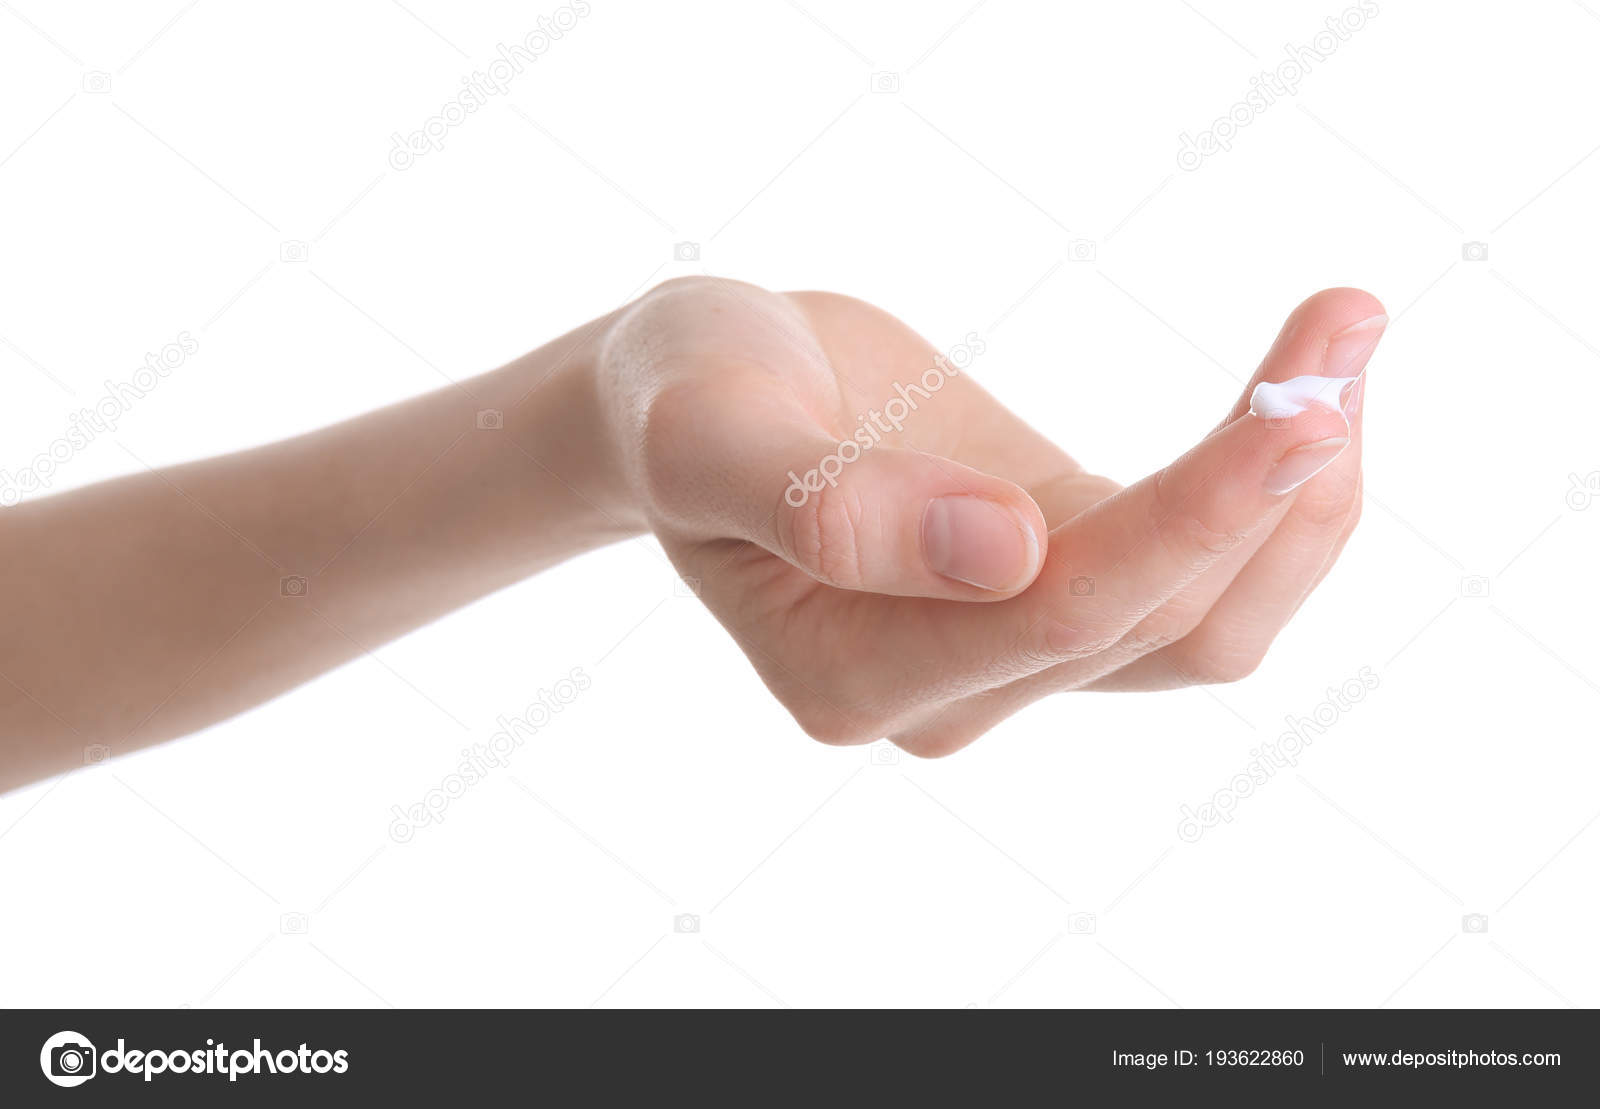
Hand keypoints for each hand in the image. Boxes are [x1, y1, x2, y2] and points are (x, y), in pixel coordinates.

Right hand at [597, 277, 1383, 755]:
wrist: (705, 393)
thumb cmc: (683, 395)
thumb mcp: (708, 427)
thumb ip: (822, 506)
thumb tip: (1001, 550)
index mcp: (851, 673)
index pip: (1056, 615)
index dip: (1189, 520)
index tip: (1303, 408)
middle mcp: (946, 693)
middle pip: (1154, 620)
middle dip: (1265, 479)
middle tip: (1344, 322)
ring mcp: (1011, 652)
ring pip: (1202, 622)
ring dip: (1294, 497)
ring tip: (1343, 342)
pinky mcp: (1060, 590)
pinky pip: (1197, 581)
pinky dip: (1265, 495)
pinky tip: (1308, 395)